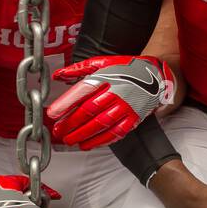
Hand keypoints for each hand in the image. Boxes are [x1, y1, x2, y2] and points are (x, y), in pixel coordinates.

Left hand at [47, 55, 174, 148]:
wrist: (154, 75)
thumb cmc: (125, 69)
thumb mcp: (102, 63)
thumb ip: (78, 68)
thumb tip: (58, 75)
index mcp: (105, 77)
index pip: (82, 91)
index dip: (65, 103)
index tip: (52, 113)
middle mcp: (116, 92)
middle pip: (89, 110)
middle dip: (71, 123)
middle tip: (58, 131)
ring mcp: (126, 106)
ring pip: (101, 123)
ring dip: (83, 134)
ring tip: (70, 140)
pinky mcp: (133, 118)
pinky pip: (115, 132)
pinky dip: (101, 140)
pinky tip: (88, 144)